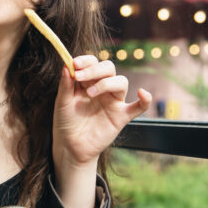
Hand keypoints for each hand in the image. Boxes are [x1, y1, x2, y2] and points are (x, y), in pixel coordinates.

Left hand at [53, 55, 150, 180]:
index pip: (92, 63)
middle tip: (80, 77)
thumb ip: (66, 85)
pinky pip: (138, 107)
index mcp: (88, 82)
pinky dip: (145, 100)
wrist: (70, 146)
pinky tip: (142, 93)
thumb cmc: (65, 122)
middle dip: (95, 70)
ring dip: (107, 83)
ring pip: (121, 82)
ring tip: (90, 93)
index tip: (74, 64)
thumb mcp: (62, 102)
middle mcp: (102, 88)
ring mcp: (113, 102)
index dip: (86, 61)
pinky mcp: (121, 117)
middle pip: (108, 68)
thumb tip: (66, 66)